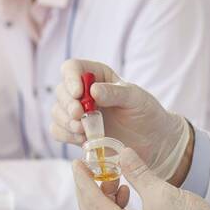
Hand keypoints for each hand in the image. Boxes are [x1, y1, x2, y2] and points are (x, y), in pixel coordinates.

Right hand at [50, 59, 191, 181]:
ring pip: (57, 112)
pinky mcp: (75, 132)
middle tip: (79, 115)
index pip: (72, 68)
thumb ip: (115, 93)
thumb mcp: (136, 98)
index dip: (70, 78)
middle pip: (61, 91)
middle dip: (67, 104)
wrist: (152, 141)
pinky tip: (82, 138)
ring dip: (66, 121)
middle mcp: (83, 92)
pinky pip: (58, 131)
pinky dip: (65, 134)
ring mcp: (77, 113)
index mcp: (96, 75)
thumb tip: (92, 90)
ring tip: (83, 130)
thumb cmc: (146, 112)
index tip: (78, 93)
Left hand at [73, 147, 209, 209]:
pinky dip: (117, 203)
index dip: (83, 183)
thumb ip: (138, 172)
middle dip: (87, 191)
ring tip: (111, 176)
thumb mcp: (162, 192)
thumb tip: (122, 153)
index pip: (94, 206)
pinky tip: (127, 188)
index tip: (76, 164)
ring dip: (103, 196)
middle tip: (85, 168)